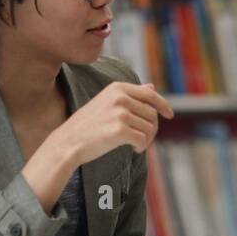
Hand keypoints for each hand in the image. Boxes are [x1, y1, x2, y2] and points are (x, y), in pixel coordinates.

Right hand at [46, 81, 173, 168]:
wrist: (67, 143)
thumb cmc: (87, 125)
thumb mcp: (107, 102)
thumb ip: (130, 95)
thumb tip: (152, 86)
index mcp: (117, 88)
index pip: (150, 94)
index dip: (163, 105)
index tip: (169, 115)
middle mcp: (120, 97)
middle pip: (152, 113)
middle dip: (152, 128)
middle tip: (142, 139)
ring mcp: (120, 113)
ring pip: (149, 127)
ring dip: (146, 139)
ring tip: (136, 145)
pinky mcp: (119, 130)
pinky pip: (143, 139)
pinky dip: (141, 147)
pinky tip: (133, 149)